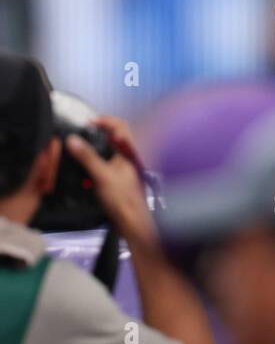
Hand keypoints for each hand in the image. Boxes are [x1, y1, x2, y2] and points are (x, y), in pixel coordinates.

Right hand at [65, 115, 156, 245]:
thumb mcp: (102, 175)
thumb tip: (72, 140)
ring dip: (95, 150)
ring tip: (80, 152)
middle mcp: (129, 157)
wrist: (132, 223)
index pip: (120, 126)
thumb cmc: (123, 198)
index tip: (88, 123)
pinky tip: (85, 170)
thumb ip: (87, 157)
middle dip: (97, 135)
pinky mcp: (119, 180)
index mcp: (129, 151)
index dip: (105, 120)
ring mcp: (124, 169)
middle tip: (81, 136)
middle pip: (114, 137)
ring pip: (109, 152)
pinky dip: (95, 164)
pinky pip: (106, 165)